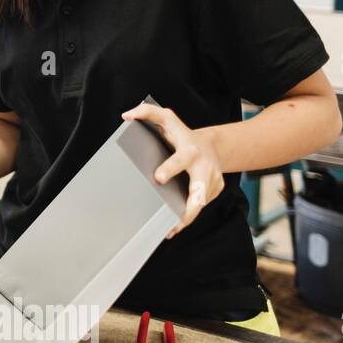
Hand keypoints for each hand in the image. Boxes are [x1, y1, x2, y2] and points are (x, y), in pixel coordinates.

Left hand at [121, 103, 223, 238]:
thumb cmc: (182, 134)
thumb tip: (126, 115)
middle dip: (192, 204)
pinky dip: (188, 217)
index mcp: (190, 151)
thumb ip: (147, 112)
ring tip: (168, 230)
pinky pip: (200, 207)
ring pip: (199, 204)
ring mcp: (212, 181)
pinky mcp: (216, 191)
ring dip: (185, 218)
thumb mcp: (167, 118)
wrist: (213, 146)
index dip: (170, 168)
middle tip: (178, 220)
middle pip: (200, 190)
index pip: (180, 159)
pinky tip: (174, 227)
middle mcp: (205, 167)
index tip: (158, 178)